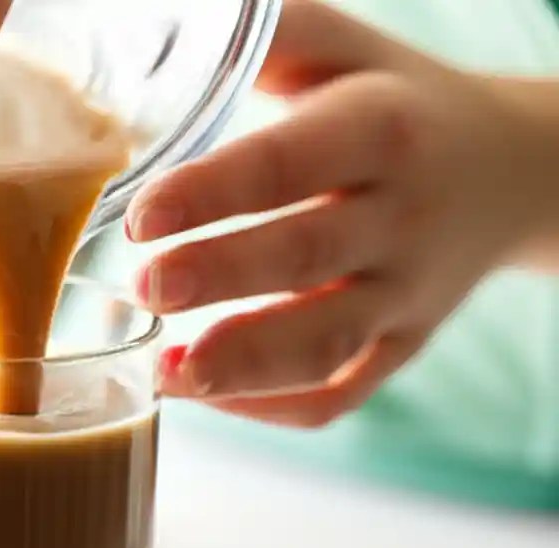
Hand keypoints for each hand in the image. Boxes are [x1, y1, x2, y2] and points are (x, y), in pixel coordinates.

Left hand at [125, 0, 558, 427]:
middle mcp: (400, 217)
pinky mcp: (401, 345)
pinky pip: (342, 394)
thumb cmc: (392, 100)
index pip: (292, 163)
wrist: (509, 167)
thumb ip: (263, 37)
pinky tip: (204, 393)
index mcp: (380, 130)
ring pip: (326, 344)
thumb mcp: (339, 50)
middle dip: (222, 277)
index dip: (215, 191)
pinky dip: (271, 406)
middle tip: (146, 288)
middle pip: (307, 256)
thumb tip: (159, 28)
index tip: (141, 214)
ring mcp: (405, 293)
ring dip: (243, 367)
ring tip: (166, 372)